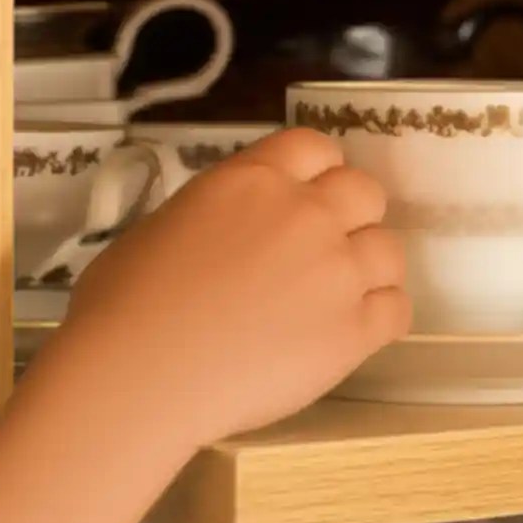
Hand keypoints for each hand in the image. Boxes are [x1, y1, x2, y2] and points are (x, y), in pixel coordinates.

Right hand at [25, 128, 410, 448]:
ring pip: (389, 250)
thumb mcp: (165, 226)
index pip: (315, 147)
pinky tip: (357, 331)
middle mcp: (305, 214)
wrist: (141, 375)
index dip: (319, 173)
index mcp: (253, 180)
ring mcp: (337, 270)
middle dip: (352, 216)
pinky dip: (383, 317)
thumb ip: (220, 214)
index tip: (311, 198)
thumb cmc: (124, 307)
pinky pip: (397, 309)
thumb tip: (235, 232)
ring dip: (370, 269)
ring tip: (340, 297)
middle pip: (365, 192)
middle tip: (326, 252)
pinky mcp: (354, 328)